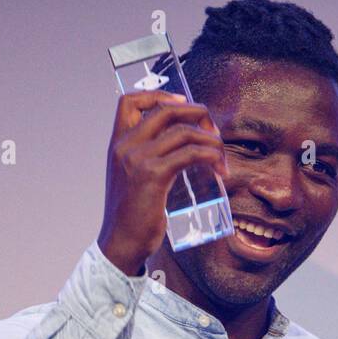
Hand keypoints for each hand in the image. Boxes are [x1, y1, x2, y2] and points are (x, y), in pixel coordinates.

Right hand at [96, 90, 228, 275]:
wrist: (121, 244)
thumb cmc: (131, 216)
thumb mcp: (130, 179)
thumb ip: (146, 158)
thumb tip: (180, 146)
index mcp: (117, 144)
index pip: (129, 101)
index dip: (159, 95)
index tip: (181, 104)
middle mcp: (125, 146)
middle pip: (166, 110)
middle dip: (197, 113)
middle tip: (213, 131)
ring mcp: (138, 159)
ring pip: (184, 132)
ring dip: (210, 141)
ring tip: (220, 158)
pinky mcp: (153, 175)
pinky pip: (190, 153)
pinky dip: (210, 156)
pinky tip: (217, 167)